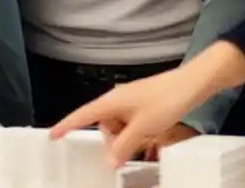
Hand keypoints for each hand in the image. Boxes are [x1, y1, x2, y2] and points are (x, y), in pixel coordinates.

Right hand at [50, 42, 244, 166]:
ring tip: (147, 139)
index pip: (82, 116)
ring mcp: (130, 102)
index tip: (52, 136)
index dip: (66, 126)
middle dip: (113, 140)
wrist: (192, 84)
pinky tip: (150, 137)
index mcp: (111, 102)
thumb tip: (109, 160)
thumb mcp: (143, 128)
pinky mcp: (142, 105)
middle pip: (103, 126)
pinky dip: (137, 133)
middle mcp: (117, 100)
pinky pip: (131, 124)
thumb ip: (123, 145)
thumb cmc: (166, 100)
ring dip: (128, 138)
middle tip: (131, 147)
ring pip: (119, 127)